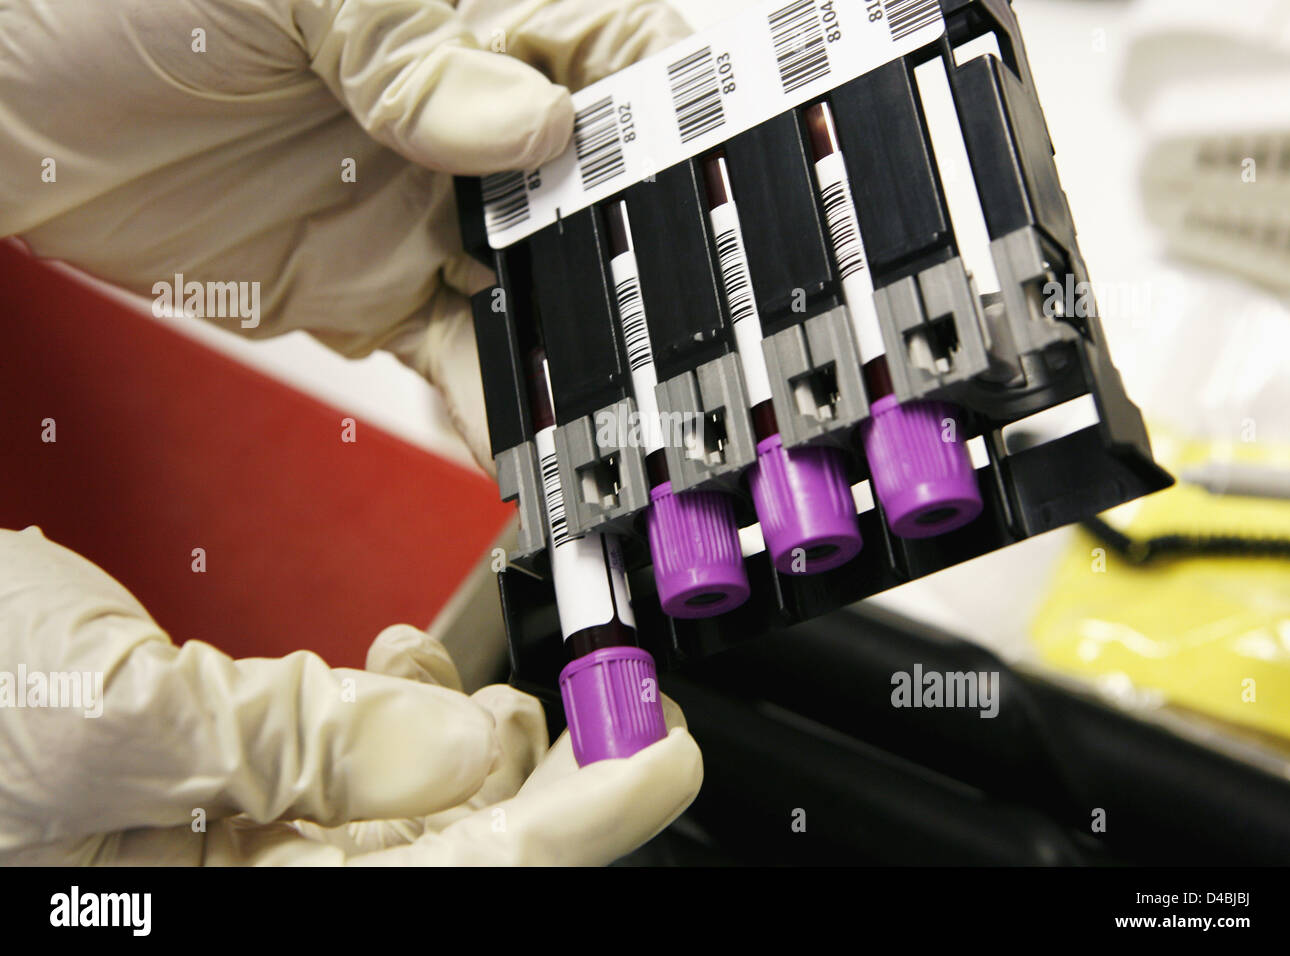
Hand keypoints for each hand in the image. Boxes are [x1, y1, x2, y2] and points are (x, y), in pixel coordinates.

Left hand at [0, 0, 690, 467]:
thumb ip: (424, 44)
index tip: (743, 183)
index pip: (623, 59)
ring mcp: (425, 212)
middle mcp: (466, 116)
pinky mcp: (372, 292)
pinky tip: (546, 444)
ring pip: (543, 289)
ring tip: (640, 403)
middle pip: (601, 192)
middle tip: (697, 322)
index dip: (694, 117)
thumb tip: (537, 124)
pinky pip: (459, 361)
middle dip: (653, 255)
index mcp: (472, 11)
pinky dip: (503, 408)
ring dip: (591, 347)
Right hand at [0, 527, 702, 864]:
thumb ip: (284, 739)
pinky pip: (360, 774)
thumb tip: (451, 744)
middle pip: (461, 848)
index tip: (661, 750)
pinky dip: (402, 713)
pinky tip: (392, 662)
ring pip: (422, 812)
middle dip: (545, 773)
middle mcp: (257, 882)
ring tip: (456, 662)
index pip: (459, 876)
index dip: (581, 819)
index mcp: (225, 898)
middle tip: (594, 692)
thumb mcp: (98, 711)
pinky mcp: (246, 794)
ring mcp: (252, 845)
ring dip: (472, 733)